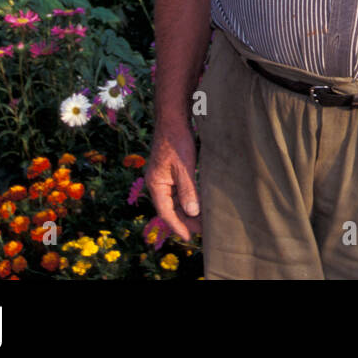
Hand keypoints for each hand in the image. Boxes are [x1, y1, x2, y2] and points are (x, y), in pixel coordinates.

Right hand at [146, 122, 201, 240]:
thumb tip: (192, 212)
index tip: (189, 237)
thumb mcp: (184, 167)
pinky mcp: (170, 172)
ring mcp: (163, 178)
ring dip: (186, 211)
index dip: (177, 226)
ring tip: (202, 221)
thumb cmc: (177, 140)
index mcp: (156, 184)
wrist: (173, 119)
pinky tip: (198, 204)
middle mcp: (157, 183)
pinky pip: (178, 192)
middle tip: (202, 231)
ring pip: (174, 201)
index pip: (166, 212)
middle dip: (184, 220)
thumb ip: (188, 190)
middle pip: (170, 208)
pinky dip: (187, 200)